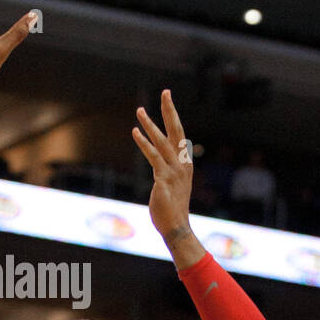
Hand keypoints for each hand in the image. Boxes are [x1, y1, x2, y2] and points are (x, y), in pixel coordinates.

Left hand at [132, 90, 195, 252]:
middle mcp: (182, 164)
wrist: (176, 227)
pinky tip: (135, 132)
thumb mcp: (173, 186)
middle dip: (170, 110)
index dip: (173, 116)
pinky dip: (144, 143)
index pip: (179, 134)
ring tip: (140, 110)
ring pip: (162, 142)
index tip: (167, 99)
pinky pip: (153, 157)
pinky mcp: (163, 180)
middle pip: (176, 131)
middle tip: (165, 92)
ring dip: (151, 125)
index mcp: (185, 163)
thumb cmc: (172, 208)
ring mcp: (173, 171)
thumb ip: (168, 173)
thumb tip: (162, 168)